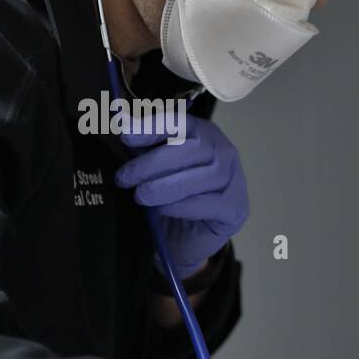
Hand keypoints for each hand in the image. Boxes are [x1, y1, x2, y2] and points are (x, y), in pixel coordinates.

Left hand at [114, 113, 247, 276]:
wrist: (188, 236)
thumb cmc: (172, 196)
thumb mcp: (156, 169)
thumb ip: (144, 149)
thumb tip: (123, 127)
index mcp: (202, 133)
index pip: (178, 122)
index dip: (151, 127)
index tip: (125, 136)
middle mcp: (222, 151)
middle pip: (190, 149)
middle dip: (151, 163)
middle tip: (124, 178)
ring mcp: (233, 178)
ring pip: (200, 177)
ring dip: (164, 187)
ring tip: (141, 196)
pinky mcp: (235, 207)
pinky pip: (209, 204)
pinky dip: (182, 207)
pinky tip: (164, 209)